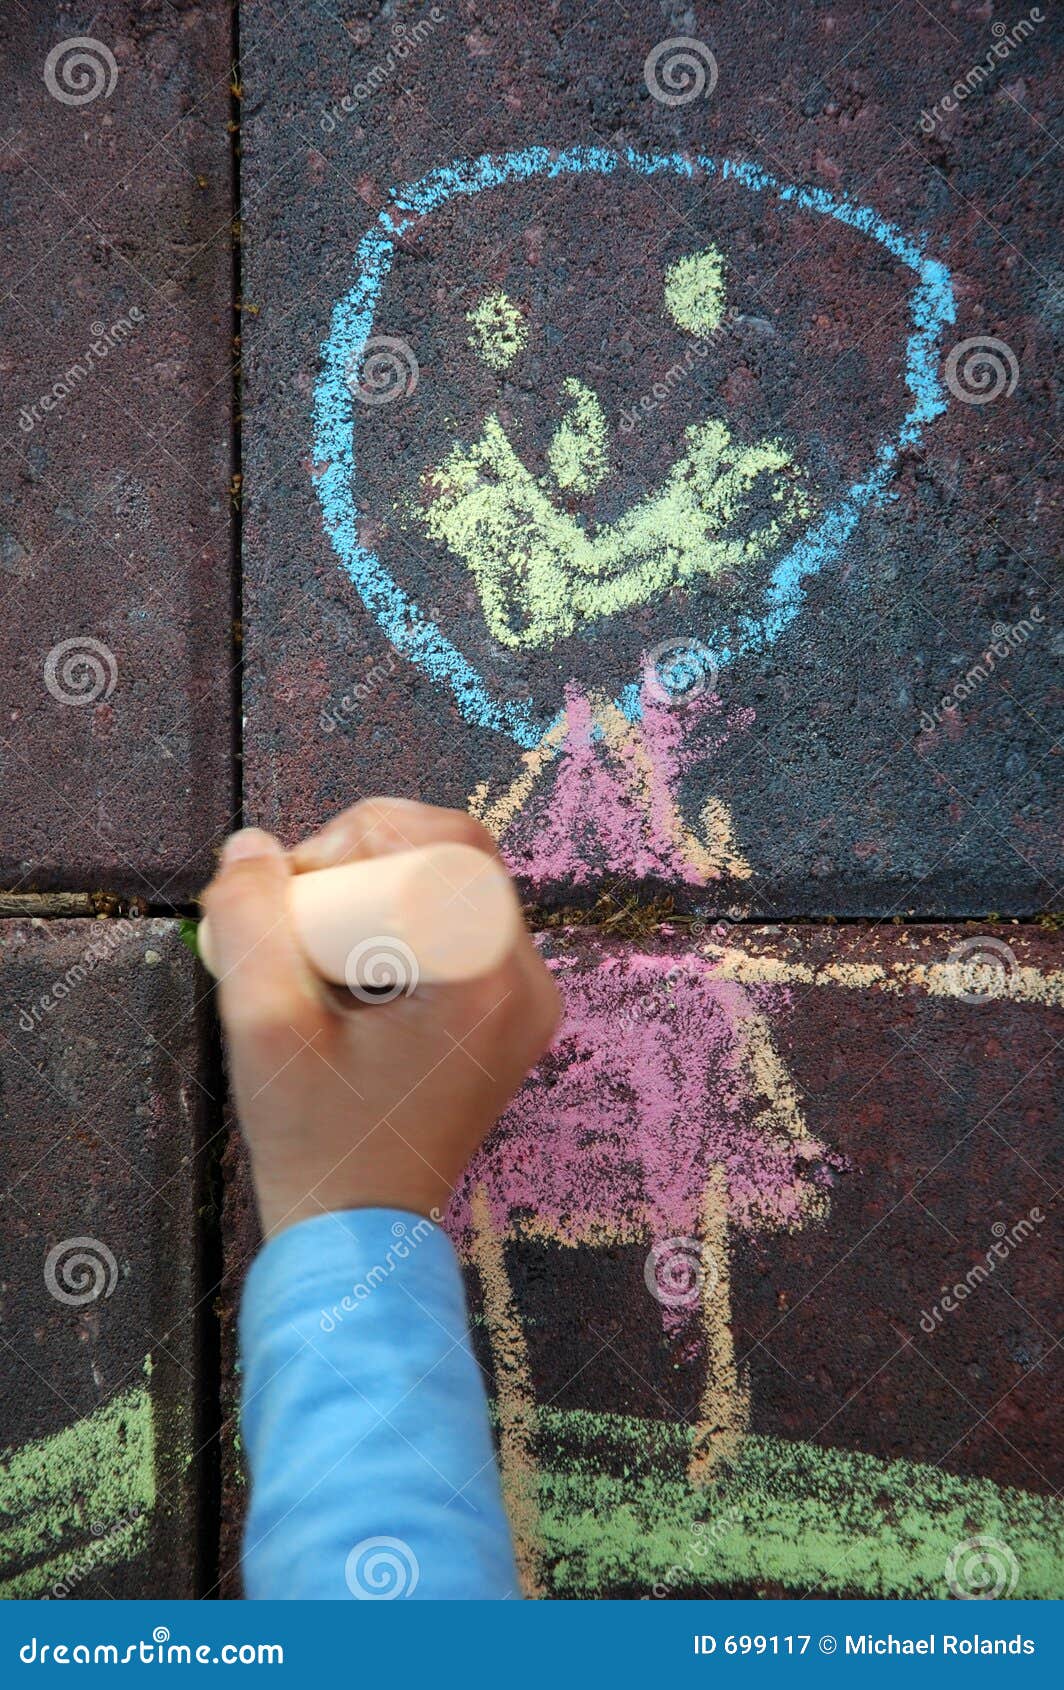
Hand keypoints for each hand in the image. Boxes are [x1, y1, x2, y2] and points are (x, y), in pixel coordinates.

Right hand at [201, 798, 560, 1237]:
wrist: (361, 1237)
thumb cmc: (320, 1145)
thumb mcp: (265, 1028)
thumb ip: (250, 922)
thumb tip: (251, 847)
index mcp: (487, 981)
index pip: (440, 844)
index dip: (354, 846)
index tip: (292, 898)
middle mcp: (527, 983)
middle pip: (454, 855)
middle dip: (363, 864)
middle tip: (298, 918)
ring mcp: (526, 1000)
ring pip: (453, 885)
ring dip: (376, 894)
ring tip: (317, 953)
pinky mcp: (507, 1014)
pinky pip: (457, 927)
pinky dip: (397, 927)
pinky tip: (347, 976)